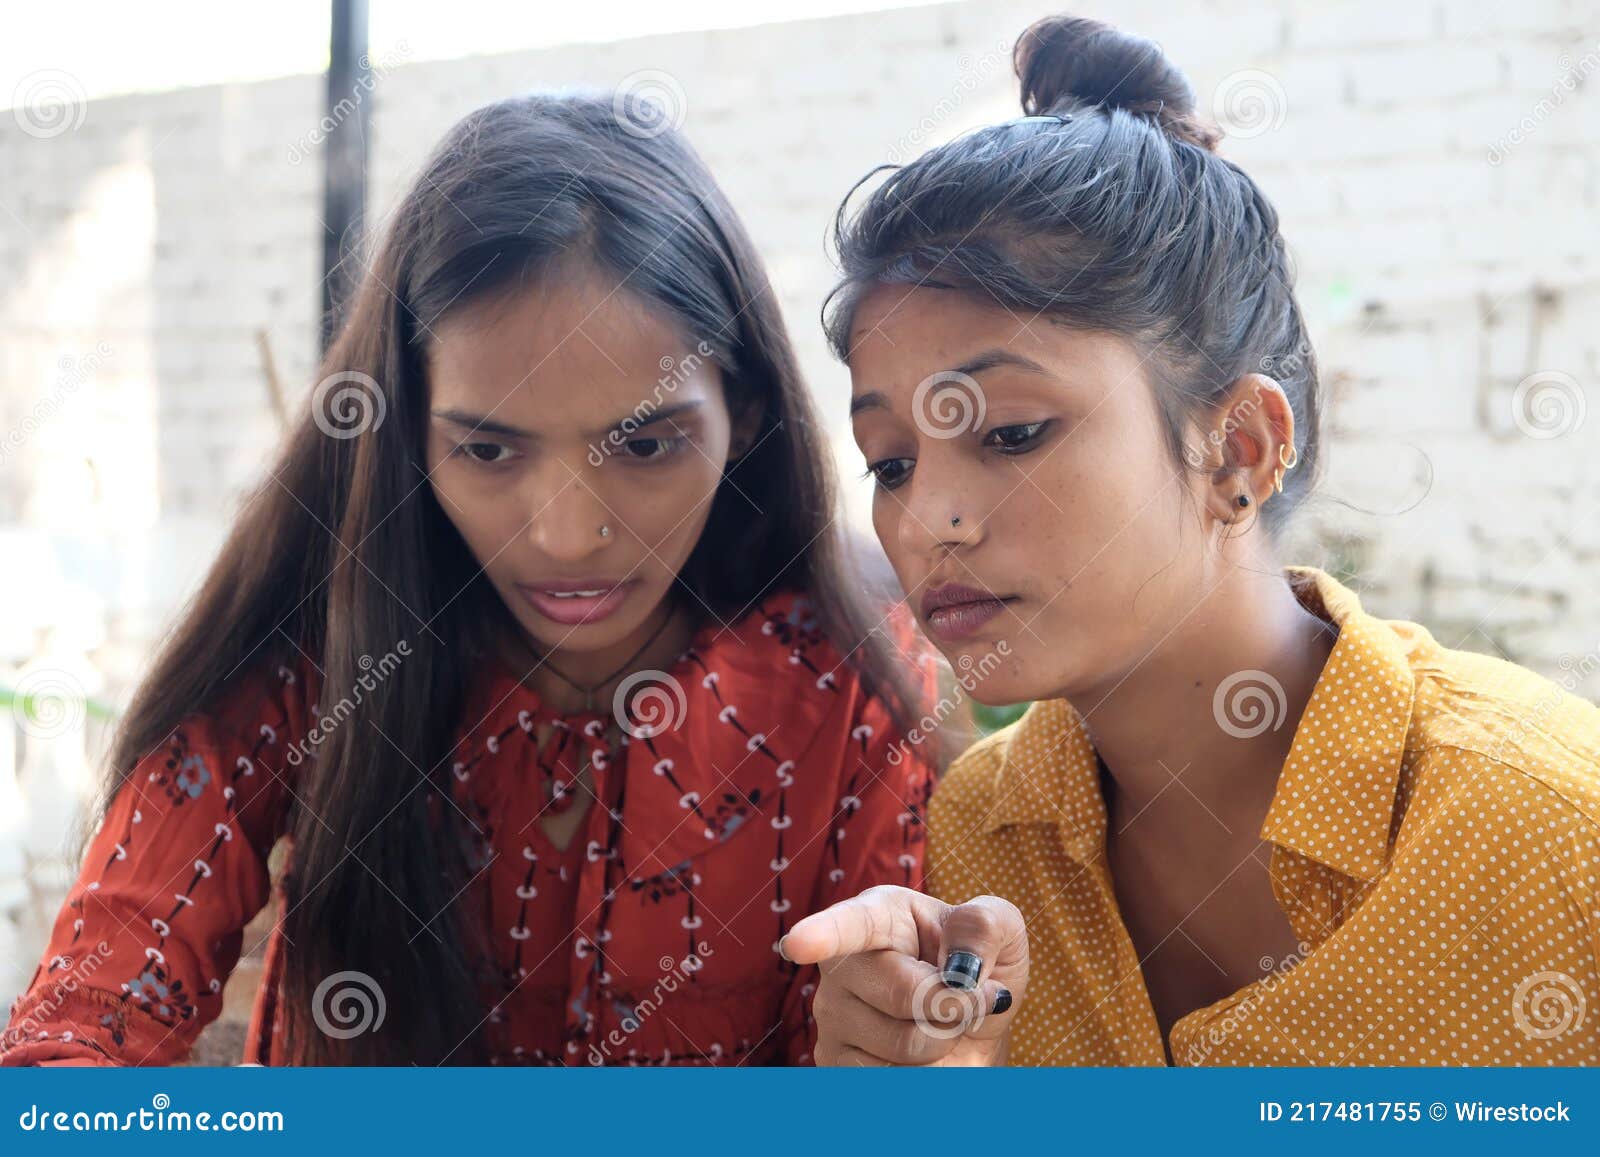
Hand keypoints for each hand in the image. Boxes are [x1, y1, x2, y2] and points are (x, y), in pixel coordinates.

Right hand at [781, 885, 1027, 1065]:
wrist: (973, 1023)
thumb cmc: (980, 964)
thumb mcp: (1000, 929)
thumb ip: (984, 928)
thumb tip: (960, 969)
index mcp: (879, 915)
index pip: (849, 925)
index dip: (822, 934)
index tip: (798, 944)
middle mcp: (843, 962)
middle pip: (903, 995)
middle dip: (954, 1004)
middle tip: (967, 999)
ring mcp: (833, 1014)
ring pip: (902, 1045)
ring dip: (944, 1041)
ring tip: (940, 1023)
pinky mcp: (835, 1061)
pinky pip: (890, 1079)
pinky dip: (927, 1070)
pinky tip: (921, 1052)